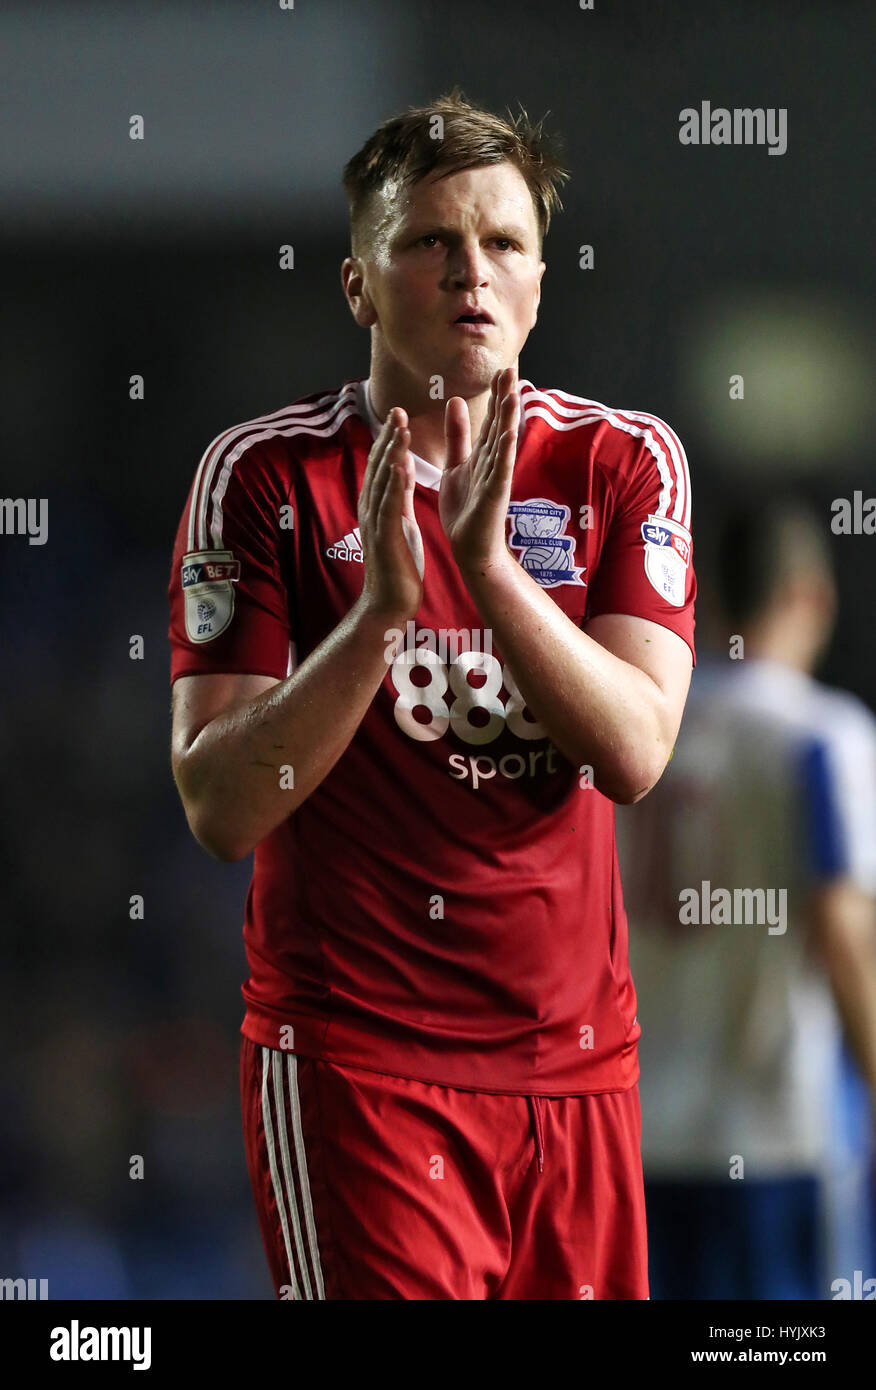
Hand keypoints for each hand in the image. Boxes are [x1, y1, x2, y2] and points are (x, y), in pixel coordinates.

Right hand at [357, 408, 423, 621]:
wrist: (389, 602)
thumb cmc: (397, 566)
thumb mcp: (400, 522)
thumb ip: (399, 496)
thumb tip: (402, 468)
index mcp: (376, 505)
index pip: (382, 465)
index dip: (390, 439)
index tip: (399, 415)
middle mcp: (371, 509)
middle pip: (379, 466)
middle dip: (389, 437)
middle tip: (398, 409)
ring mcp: (376, 522)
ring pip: (383, 480)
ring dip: (392, 452)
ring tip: (400, 427)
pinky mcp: (385, 536)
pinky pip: (390, 505)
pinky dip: (394, 484)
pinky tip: (401, 465)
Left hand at [438, 366, 519, 572]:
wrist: (470, 546)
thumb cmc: (466, 508)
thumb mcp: (457, 464)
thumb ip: (457, 435)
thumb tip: (455, 399)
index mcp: (483, 453)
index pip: (492, 417)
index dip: (496, 393)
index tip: (502, 366)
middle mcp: (493, 461)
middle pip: (500, 423)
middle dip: (505, 396)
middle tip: (511, 366)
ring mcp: (496, 477)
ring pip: (502, 442)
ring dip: (508, 418)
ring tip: (513, 392)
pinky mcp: (495, 495)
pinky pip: (500, 470)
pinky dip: (505, 452)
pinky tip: (509, 434)